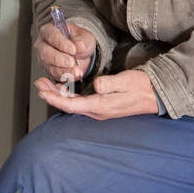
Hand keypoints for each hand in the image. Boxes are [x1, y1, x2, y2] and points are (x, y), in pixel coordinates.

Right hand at [34, 20, 96, 86]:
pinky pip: (54, 74)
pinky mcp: (48, 70)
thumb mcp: (85, 37)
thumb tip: (79, 45)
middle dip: (59, 58)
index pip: (51, 35)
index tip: (73, 49)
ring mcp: (44, 58)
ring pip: (49, 65)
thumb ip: (82, 40)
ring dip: (63, 70)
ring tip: (76, 71)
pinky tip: (73, 75)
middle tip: (71, 62)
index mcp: (49, 31)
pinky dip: (64, 76)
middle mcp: (42, 44)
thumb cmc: (79, 41)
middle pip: (45, 52)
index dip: (61, 43)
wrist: (81, 54)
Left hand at [34, 68, 159, 118]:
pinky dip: (68, 95)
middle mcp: (97, 111)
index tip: (43, 91)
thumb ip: (109, 84)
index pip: (72, 104)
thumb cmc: (140, 87)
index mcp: (101, 105)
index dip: (55, 98)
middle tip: (39, 84)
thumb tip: (96, 85)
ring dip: (58, 95)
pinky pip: (80, 103)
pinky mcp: (102, 106)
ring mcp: (99, 110)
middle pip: (68, 105)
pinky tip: (63, 88)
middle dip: (51, 95)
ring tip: (45, 84)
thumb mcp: (126, 82)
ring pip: (73, 104)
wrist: (154, 95)